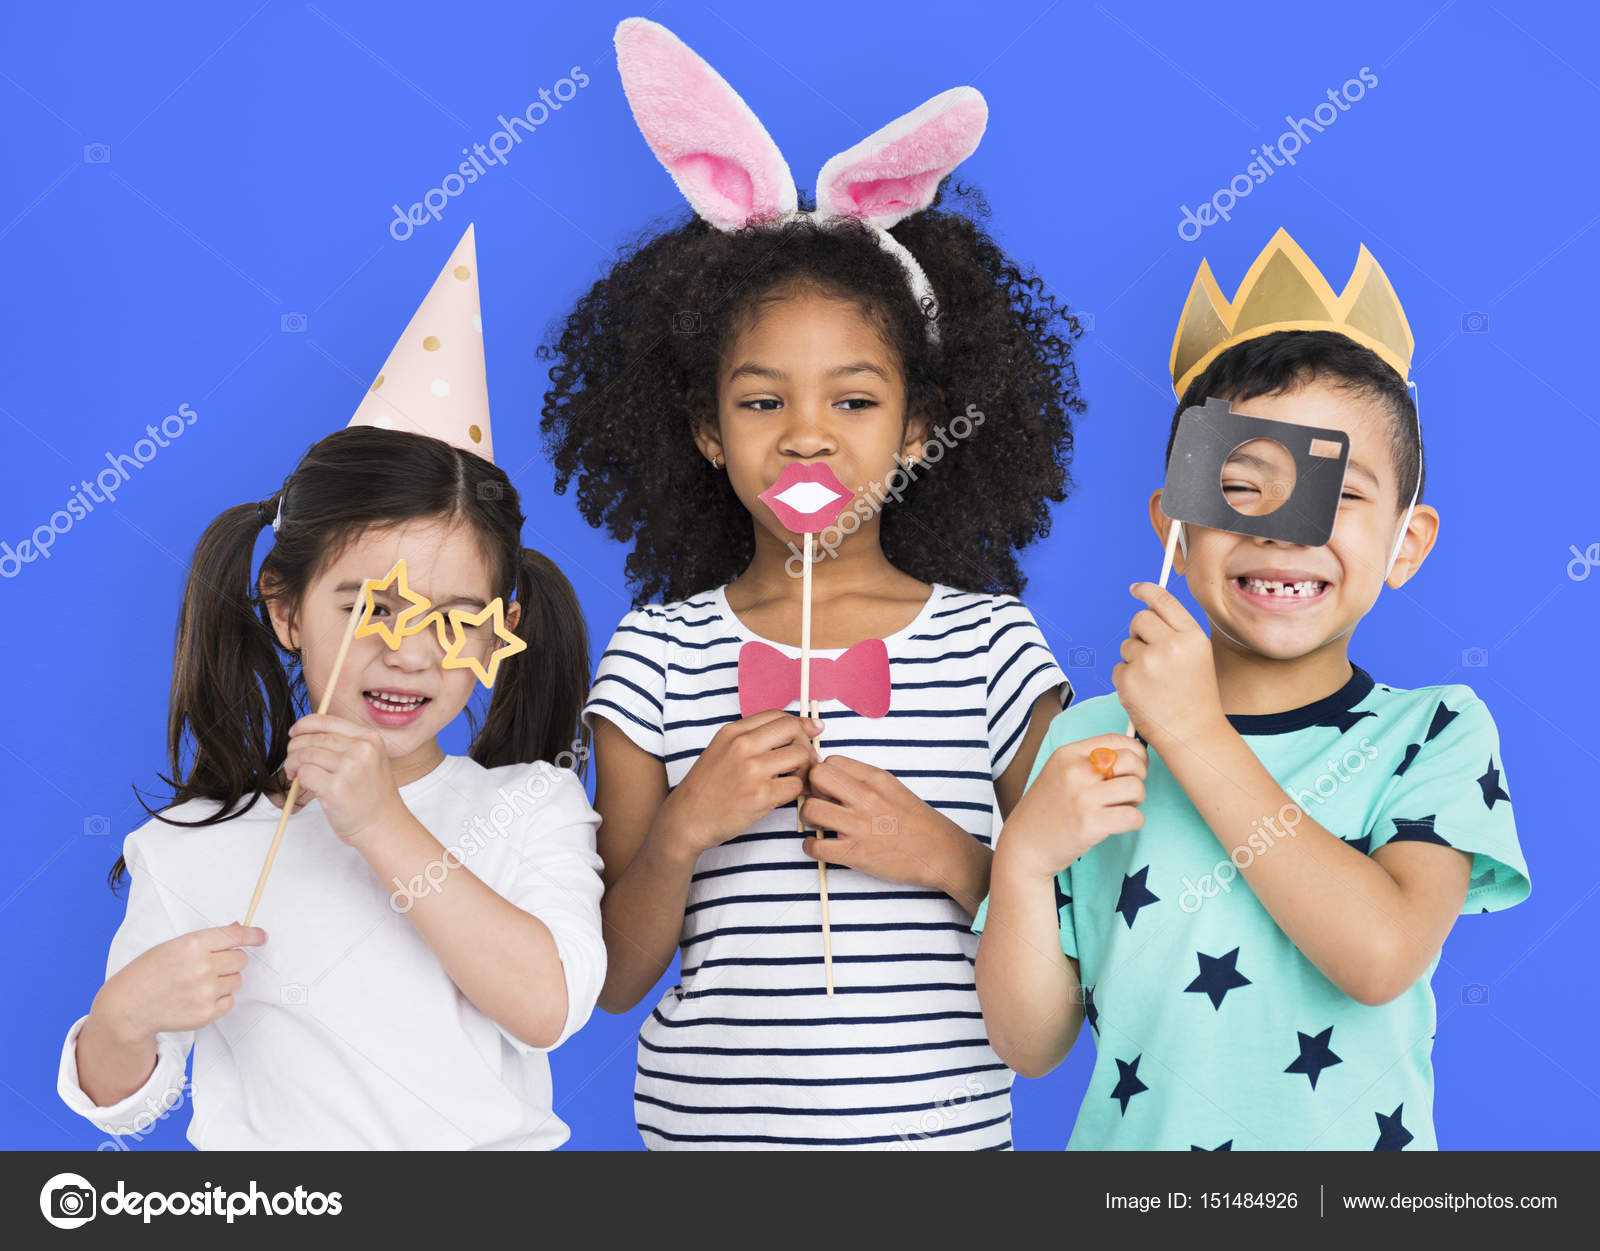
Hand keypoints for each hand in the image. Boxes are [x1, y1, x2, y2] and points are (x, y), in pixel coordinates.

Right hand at [91, 923, 266, 1042]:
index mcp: (193, 944)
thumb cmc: (148, 973)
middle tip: (211, 966)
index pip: (236, 936)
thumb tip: (239, 930)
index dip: (253, 935)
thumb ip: (207, 940)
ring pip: (237, 980)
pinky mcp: (207, 1014)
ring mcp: (206, 992)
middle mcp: (203, 967)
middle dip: (231, 960)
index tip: (262, 937)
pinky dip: (219, 999)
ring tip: (198, 984)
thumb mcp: (172, 947)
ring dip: (225, 980)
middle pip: (241, 959)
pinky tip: (198, 998)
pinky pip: (230, 1001)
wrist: (128, 1008)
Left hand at [283, 713, 405, 845]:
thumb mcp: (368, 760)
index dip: (304, 725)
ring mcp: (350, 768)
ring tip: (297, 775)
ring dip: (293, 764)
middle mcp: (362, 749)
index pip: (327, 721)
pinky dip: (300, 779)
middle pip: (313, 738)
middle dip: (295, 749)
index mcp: (370, 738)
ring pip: (305, 754)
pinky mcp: (336, 787)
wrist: (383, 825)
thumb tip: (304, 733)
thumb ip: (344, 744)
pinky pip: (304, 773)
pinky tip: (308, 787)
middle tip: (293, 762)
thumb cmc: (371, 796)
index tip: (294, 733)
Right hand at [662, 711, 822, 856]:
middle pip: (793, 731)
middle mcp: (742, 746)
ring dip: (805, 769)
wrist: (687, 819)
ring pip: (800, 756)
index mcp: (732, 732)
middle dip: (806, 745)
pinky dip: (798, 790)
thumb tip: (799, 727)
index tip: (810, 734)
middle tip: (805, 762)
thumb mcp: (723, 750)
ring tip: (796, 779)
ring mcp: (752, 770)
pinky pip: (796, 785)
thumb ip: (753, 738)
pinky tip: (787, 795)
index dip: (800, 724)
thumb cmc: (708, 787)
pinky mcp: (760, 796)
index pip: (778, 715)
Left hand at [798, 755, 974, 892]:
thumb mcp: (892, 786)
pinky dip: (811, 846)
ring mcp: (860, 826)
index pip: (831, 761)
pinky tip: (819, 845)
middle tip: (818, 801)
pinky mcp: (856, 854)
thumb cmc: (915, 820)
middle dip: (810, 789)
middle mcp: (866, 798)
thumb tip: (830, 776)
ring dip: (808, 818)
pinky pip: (816, 847)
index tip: (827, 786)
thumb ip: (863, 779)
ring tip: (819, 824)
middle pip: (816, 777)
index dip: (823, 772)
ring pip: (810, 810)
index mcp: (875, 778)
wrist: (939, 852)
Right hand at [996, 734, 1147, 877]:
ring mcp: (1082, 797)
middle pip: (1131, 761)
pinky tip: (1120, 825)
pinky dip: (1134, 822)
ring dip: (1137, 801)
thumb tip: (1134, 756)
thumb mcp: (1060, 774)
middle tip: (1128, 792)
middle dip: (1139, 777)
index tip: (1137, 766)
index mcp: (1067, 754)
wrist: (1024, 845)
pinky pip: (1133, 817)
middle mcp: (1074, 771)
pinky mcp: (1090, 823)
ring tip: (1122, 808)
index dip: (1136, 752)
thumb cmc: (1047, 810)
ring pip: (1136, 788)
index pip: (1115, 739)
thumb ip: (1089, 762)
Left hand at [1113, 582, 1224, 748]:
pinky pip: (1118, 668)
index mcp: (1192, 636)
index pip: (1163, 601)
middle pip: (1139, 619)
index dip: (1146, 591)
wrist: (1193, 733)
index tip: (1135, 589)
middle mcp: (1170, 645)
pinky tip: (1145, 694)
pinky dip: (1127, 680)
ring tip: (1154, 681)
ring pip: (1126, 645)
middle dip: (1139, 632)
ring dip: (1134, 659)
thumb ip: (1176, 632)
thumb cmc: (1195, 696)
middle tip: (1151, 654)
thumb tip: (1146, 614)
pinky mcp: (1128, 680)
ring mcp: (1147, 662)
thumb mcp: (1197, 655)